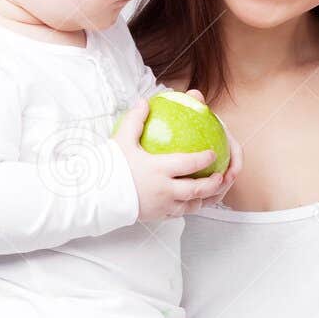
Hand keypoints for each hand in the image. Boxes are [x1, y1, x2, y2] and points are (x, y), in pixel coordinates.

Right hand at [111, 91, 243, 220]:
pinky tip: (194, 200)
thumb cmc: (110, 168)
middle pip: (197, 189)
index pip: (188, 164)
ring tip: (213, 190)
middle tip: (222, 175)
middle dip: (214, 183)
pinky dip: (191, 206)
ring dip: (206, 198)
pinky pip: (181, 213)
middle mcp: (164, 190)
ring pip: (193, 205)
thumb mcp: (121, 141)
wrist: (96, 196)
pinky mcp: (159, 216)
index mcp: (158, 170)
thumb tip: (145, 101)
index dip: (204, 159)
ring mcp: (163, 205)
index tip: (212, 153)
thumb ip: (135, 120)